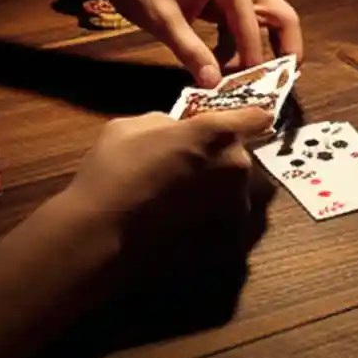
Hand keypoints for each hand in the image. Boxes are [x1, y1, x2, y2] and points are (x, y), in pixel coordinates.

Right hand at [63, 109, 272, 262]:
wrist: (103, 232)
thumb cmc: (114, 170)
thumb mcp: (131, 126)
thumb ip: (166, 124)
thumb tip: (176, 131)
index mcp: (217, 133)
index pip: (254, 117)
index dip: (249, 118)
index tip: (247, 121)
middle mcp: (236, 166)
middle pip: (240, 157)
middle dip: (221, 159)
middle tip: (189, 167)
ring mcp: (236, 205)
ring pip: (237, 190)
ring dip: (220, 191)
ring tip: (184, 199)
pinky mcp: (229, 239)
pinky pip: (228, 221)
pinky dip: (214, 220)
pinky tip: (185, 223)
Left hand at [85, 0, 302, 86]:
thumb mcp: (162, 20)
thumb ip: (191, 53)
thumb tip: (214, 85)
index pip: (255, 32)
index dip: (254, 67)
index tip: (250, 95)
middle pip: (281, 17)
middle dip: (284, 52)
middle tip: (277, 85)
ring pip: (264, 20)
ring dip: (256, 49)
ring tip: (236, 80)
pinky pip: (242, 19)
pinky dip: (237, 41)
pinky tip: (217, 61)